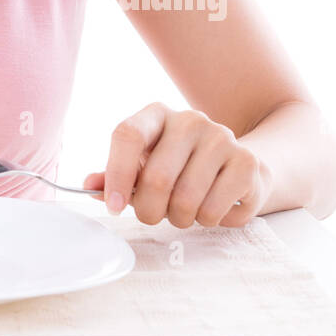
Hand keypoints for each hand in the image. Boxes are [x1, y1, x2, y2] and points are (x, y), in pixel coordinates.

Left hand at [83, 102, 272, 228]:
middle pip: (156, 178)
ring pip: (187, 200)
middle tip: (153, 215)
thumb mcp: (145, 165)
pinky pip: (215, 210)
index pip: (127, 134)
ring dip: (180, 219)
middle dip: (149, 210)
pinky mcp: (247, 162)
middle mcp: (190, 119)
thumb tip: (88, 187)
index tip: (113, 207)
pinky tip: (213, 207)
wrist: (239, 164)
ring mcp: (222, 138)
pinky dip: (209, 221)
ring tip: (185, 210)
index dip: (116, 174)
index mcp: (156, 114)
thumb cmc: (181, 167)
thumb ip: (116, 176)